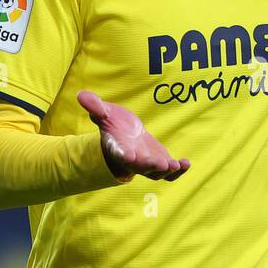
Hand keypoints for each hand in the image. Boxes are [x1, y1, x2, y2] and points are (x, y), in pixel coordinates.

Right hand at [77, 90, 191, 181]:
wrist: (126, 135)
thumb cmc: (114, 124)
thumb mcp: (104, 112)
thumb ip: (95, 106)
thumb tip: (80, 94)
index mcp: (117, 148)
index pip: (119, 153)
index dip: (123, 155)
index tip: (128, 156)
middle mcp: (132, 160)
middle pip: (140, 167)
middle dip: (150, 166)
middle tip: (160, 164)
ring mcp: (147, 164)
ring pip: (156, 173)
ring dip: (167, 170)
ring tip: (176, 164)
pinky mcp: (160, 163)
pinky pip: (170, 173)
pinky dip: (178, 171)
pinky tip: (186, 163)